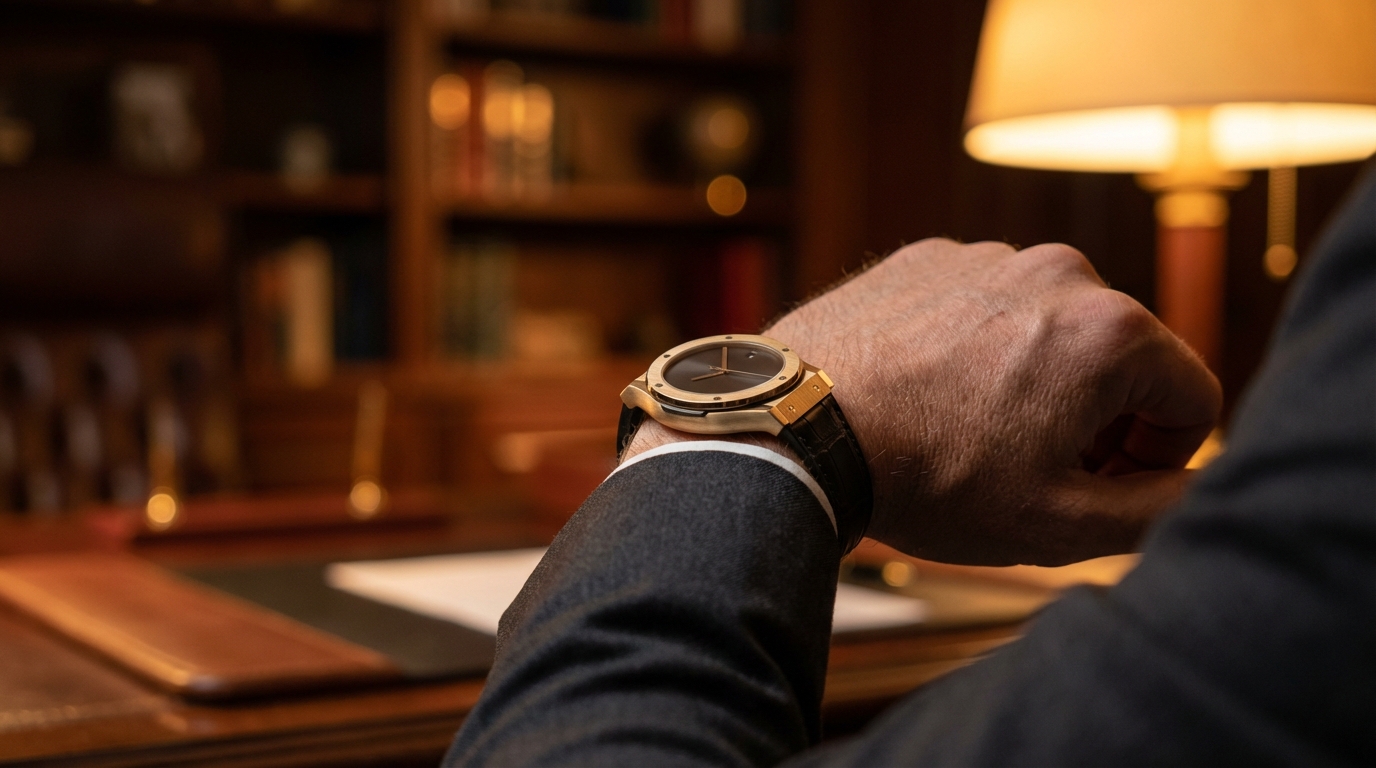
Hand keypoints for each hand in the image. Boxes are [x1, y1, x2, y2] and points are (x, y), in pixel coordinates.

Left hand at [767, 239, 1220, 565]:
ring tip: (970, 434)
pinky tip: (927, 396)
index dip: (1160, 458)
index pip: (1193, 397)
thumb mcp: (1059, 524)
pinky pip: (983, 305)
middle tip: (1034, 470)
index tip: (1100, 486)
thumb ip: (1155, 509)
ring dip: (1036, 380)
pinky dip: (974, 348)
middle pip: (1122, 357)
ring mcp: (987, 255)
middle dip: (1098, 418)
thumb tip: (1191, 485)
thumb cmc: (928, 479)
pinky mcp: (927, 256)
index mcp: (1111, 330)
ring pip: (1050, 328)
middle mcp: (1060, 271)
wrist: (798, 429)